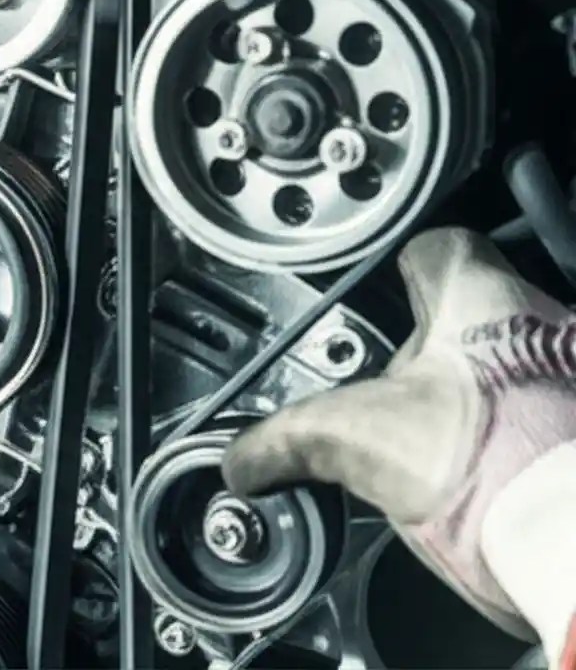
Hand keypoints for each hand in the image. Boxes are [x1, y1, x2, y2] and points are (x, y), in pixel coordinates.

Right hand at [223, 228, 575, 664]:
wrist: (571, 535)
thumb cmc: (484, 463)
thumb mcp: (353, 441)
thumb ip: (286, 440)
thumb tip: (243, 460)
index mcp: (477, 298)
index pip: (438, 249)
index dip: (404, 269)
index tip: (387, 288)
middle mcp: (543, 321)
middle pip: (480, 312)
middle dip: (440, 351)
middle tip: (401, 389)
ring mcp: (575, 372)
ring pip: (520, 364)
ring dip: (486, 396)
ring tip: (443, 443)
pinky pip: (551, 416)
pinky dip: (521, 438)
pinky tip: (489, 477)